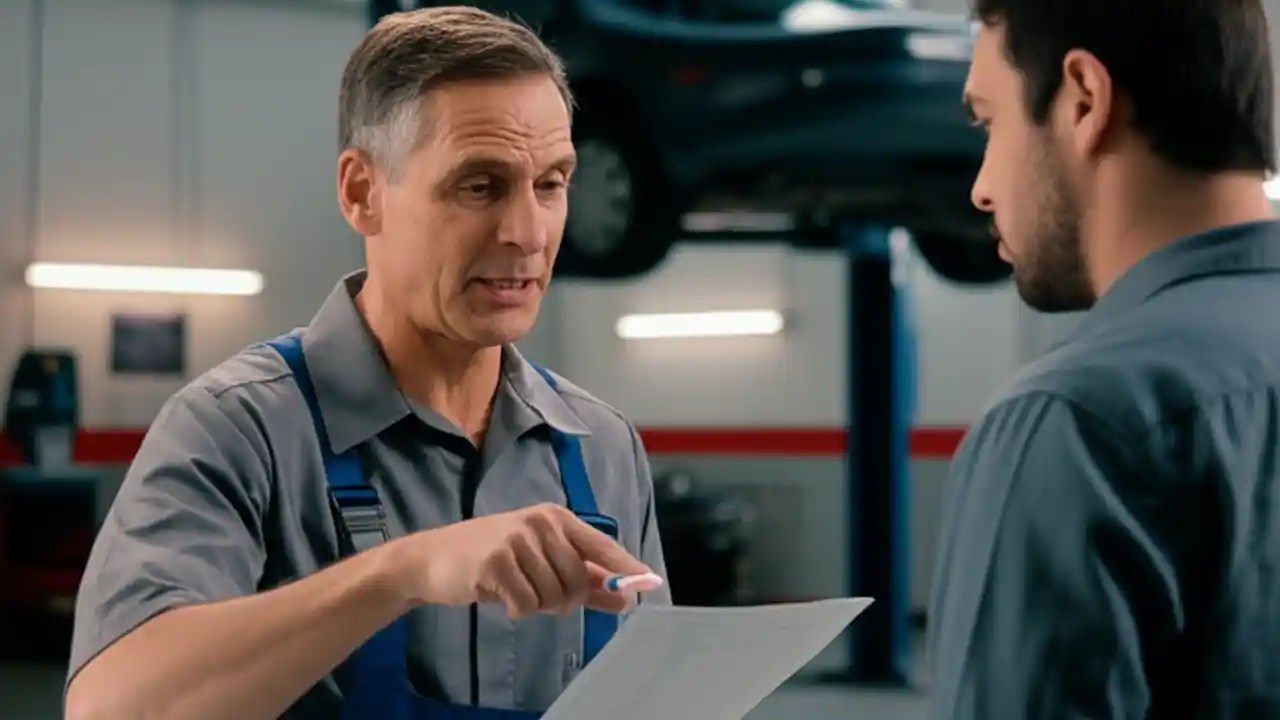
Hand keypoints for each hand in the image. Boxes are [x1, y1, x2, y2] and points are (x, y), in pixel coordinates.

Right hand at [393, 503, 652, 618]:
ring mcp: (517, 539)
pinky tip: (499, 593)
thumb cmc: (492, 557)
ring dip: (536, 605)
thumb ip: (584, 578)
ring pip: (552, 596)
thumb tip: (625, 597)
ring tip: (515, 589)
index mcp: (555, 517)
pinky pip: (525, 605)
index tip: (647, 586)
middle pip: (578, 581)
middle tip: (539, 596)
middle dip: (563, 601)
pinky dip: (516, 609)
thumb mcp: (540, 560)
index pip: (601, 545)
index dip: (625, 569)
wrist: (433, 558)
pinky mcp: (495, 561)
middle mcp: (540, 522)